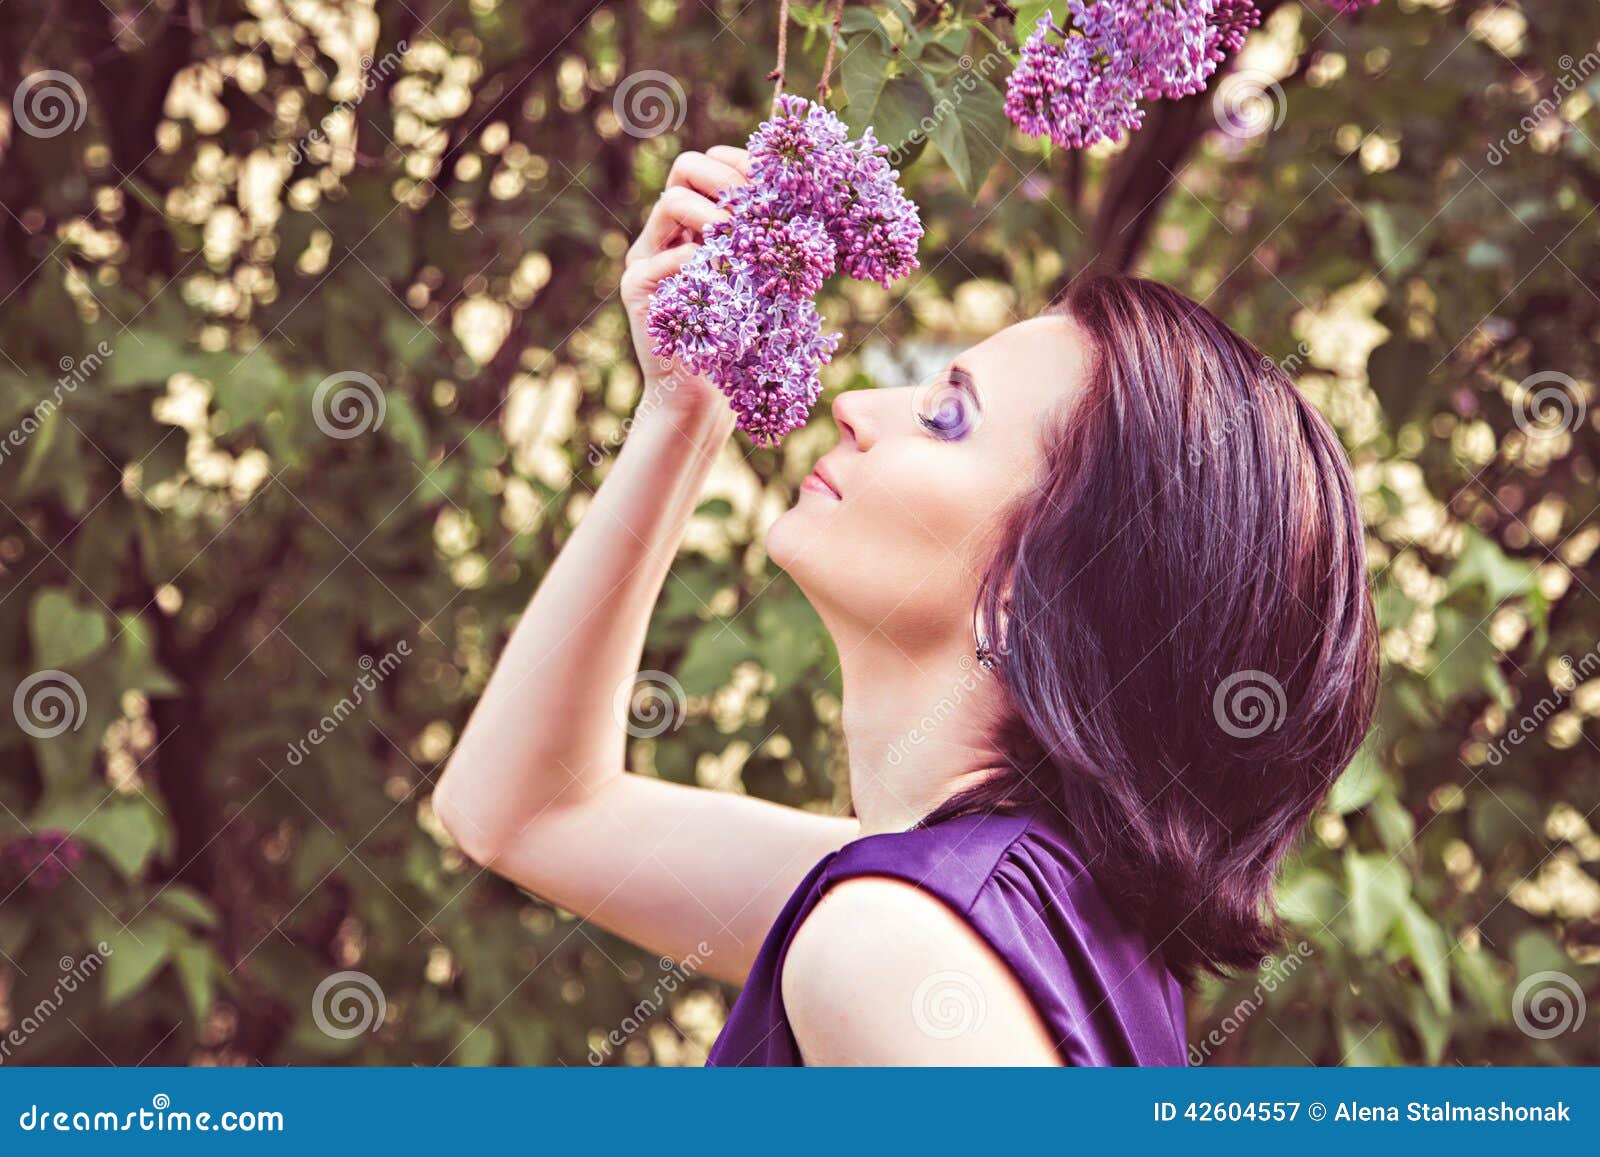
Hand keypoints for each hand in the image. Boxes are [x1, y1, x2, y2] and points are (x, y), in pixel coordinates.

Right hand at [619, 146, 750, 425]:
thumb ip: (768, 244)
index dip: (737, 162)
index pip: (706, 166)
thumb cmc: (740, 339)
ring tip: (742, 242)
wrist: (704, 397)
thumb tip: (808, 204)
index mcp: (693, 225)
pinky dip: (698, 261)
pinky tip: (724, 279)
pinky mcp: (637, 288)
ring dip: (715, 214)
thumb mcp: (762, 281)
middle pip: (684, 168)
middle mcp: (666, 234)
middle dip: (727, 178)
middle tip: (756, 207)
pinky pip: (664, 258)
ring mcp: (647, 258)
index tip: (770, 179)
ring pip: (673, 203)